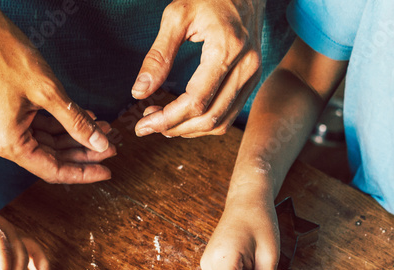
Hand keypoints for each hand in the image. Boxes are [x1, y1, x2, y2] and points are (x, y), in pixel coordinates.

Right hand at [0, 14, 116, 182]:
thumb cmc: (5, 55)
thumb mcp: (48, 92)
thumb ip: (76, 123)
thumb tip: (100, 145)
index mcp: (7, 143)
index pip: (52, 170)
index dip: (83, 173)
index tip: (107, 172)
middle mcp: (0, 142)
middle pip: (50, 158)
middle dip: (82, 152)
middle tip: (110, 147)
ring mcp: (0, 130)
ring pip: (46, 143)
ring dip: (74, 137)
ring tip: (102, 129)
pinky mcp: (3, 117)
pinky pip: (37, 128)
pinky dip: (60, 124)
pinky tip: (84, 118)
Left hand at [134, 0, 264, 137]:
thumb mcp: (176, 16)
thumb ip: (158, 55)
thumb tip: (139, 92)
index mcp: (227, 49)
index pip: (196, 101)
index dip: (167, 118)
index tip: (142, 124)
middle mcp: (246, 66)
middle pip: (209, 117)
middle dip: (174, 128)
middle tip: (147, 124)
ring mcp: (253, 75)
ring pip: (221, 122)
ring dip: (189, 130)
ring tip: (162, 122)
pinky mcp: (253, 80)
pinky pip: (229, 114)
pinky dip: (204, 122)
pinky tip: (183, 116)